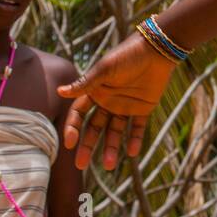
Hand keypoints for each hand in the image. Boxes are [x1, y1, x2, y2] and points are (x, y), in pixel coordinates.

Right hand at [56, 31, 178, 169]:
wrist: (156, 50)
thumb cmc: (127, 55)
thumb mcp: (104, 69)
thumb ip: (85, 84)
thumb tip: (60, 92)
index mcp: (95, 92)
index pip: (78, 114)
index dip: (73, 128)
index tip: (70, 143)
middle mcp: (107, 101)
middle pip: (94, 128)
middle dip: (88, 146)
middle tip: (81, 165)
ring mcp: (125, 106)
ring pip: (115, 131)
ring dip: (112, 148)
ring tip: (110, 166)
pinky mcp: (143, 108)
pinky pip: (138, 128)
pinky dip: (135, 140)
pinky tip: (132, 153)